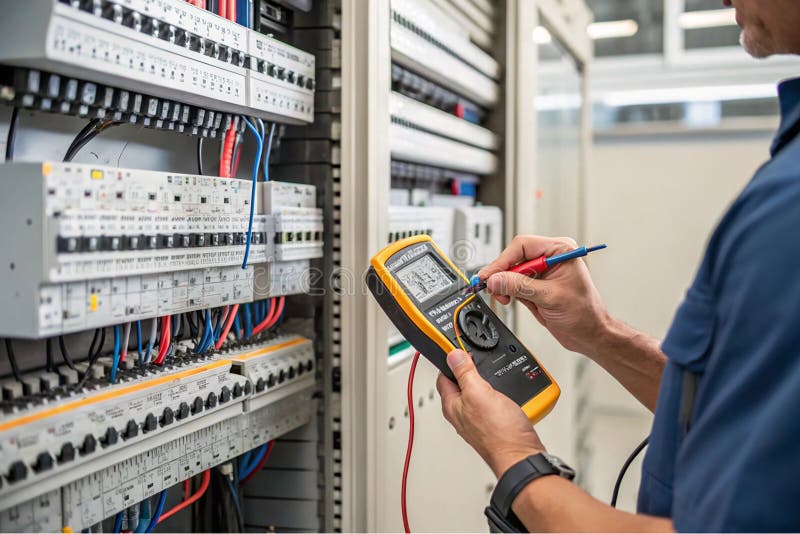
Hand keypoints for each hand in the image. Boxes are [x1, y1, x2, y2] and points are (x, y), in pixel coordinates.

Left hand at [437, 350, 544, 477]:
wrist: (522, 456)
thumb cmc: (500, 433)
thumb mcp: (479, 393)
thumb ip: (465, 373)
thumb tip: (452, 356)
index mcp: (452, 405)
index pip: (443, 376)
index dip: (450, 360)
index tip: (459, 349)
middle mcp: (463, 413)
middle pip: (461, 383)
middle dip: (471, 369)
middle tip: (480, 359)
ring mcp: (480, 419)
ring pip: (479, 392)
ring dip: (487, 381)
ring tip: (494, 374)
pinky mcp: (496, 422)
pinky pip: (494, 402)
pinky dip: (500, 393)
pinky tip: (507, 391)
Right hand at [478, 235, 609, 358]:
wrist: (588, 334)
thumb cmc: (584, 313)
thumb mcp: (550, 297)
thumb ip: (520, 287)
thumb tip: (495, 280)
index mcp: (560, 250)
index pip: (523, 246)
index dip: (503, 260)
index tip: (490, 275)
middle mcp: (549, 258)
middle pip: (514, 258)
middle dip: (502, 274)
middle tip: (491, 288)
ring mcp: (541, 272)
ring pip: (511, 271)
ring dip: (504, 285)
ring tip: (504, 298)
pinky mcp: (535, 285)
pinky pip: (513, 284)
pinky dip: (508, 292)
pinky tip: (509, 299)